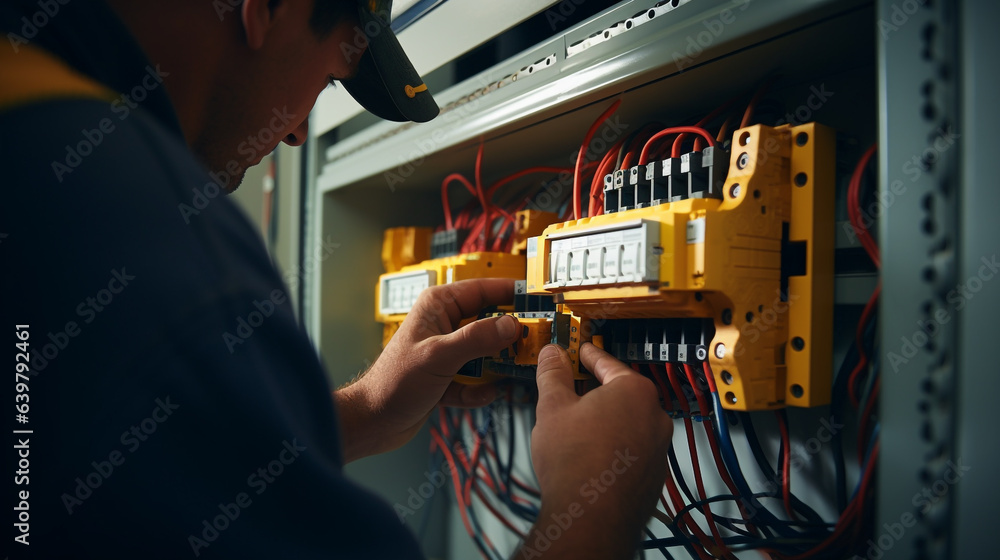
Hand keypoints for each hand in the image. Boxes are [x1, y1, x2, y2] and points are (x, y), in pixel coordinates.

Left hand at [334, 278, 520, 462]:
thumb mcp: (440, 356)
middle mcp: (446, 325)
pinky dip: (480, 390)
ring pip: (487, 352)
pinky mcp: (450, 376)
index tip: (541, 301)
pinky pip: (478, 379)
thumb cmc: (392, 383)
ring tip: (509, 374)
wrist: (372, 422)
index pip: (485, 289)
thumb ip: (478, 339)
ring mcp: (449, 351)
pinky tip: (480, 395)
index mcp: (439, 306)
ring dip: (497, 367)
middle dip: (510, 337)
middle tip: (532, 345)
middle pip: (491, 322)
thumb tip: (512, 325)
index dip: (514, 294)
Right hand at [516, 343, 671, 559]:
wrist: (590, 518)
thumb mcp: (553, 406)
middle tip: (571, 391)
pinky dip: (613, 448)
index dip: (588, 356)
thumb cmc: (576, 463)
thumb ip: (553, 375)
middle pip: (621, 394)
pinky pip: (631, 450)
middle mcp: (655, 417)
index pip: (608, 363)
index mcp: (635, 391)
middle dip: (595, 392)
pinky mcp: (654, 475)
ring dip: (604, 422)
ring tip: (575, 431)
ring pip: (627, 424)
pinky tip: (589, 457)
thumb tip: (551, 355)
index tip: (579, 352)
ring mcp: (658, 448)